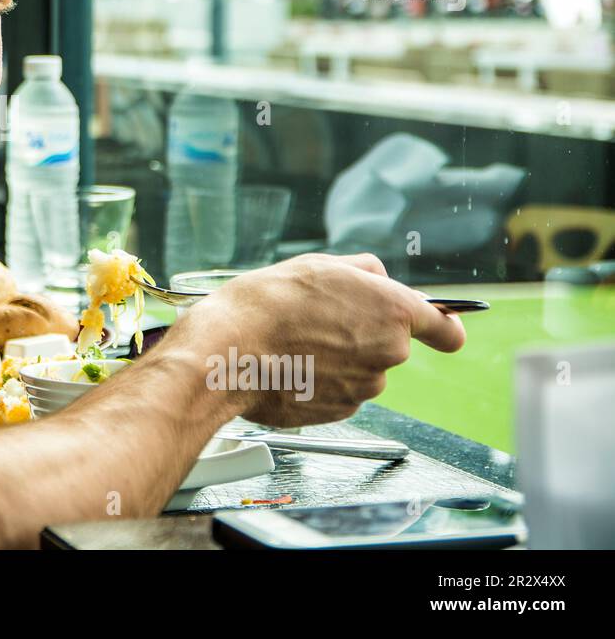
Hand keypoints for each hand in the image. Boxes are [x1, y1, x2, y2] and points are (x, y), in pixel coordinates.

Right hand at [185, 252, 464, 427]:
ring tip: (295, 344)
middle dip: (362, 333)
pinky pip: (341, 391)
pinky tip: (292, 365)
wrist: (229, 352)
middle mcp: (388, 351)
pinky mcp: (341, 411)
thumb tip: (379, 278)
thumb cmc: (267, 304)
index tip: (447, 330)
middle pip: (389, 343)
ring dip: (339, 357)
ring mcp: (365, 386)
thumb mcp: (318, 265)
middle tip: (318, 320)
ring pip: (363, 368)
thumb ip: (363, 270)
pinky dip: (322, 380)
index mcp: (391, 310)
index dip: (447, 327)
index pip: (444, 327)